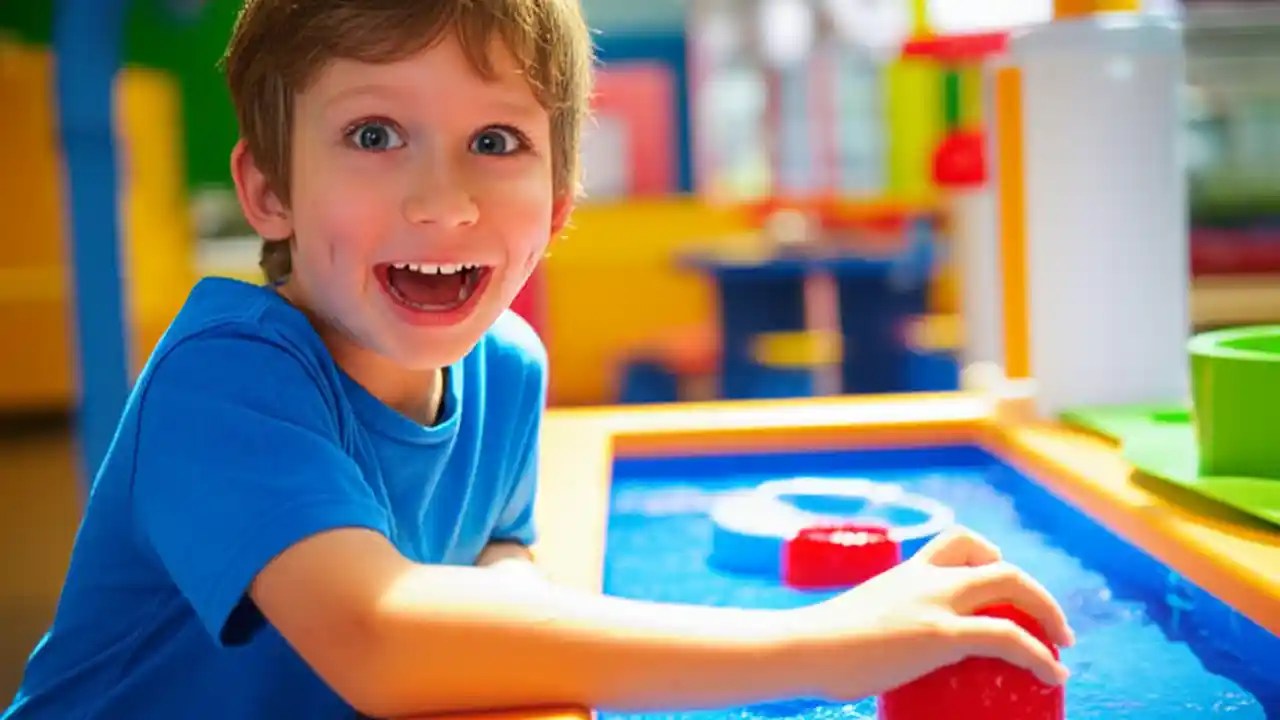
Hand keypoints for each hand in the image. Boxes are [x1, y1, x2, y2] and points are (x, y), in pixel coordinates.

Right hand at [787, 526, 1073, 701]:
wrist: (803, 648)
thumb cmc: (816, 649)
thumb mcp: (856, 626)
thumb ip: (877, 636)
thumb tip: (877, 669)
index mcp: (906, 573)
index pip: (960, 542)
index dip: (991, 557)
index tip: (1001, 584)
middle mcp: (926, 579)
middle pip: (999, 564)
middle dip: (1034, 592)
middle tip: (1052, 625)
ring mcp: (935, 603)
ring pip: (1012, 586)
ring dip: (1049, 614)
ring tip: (1063, 646)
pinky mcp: (941, 634)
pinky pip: (1009, 636)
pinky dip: (1040, 653)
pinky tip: (1054, 673)